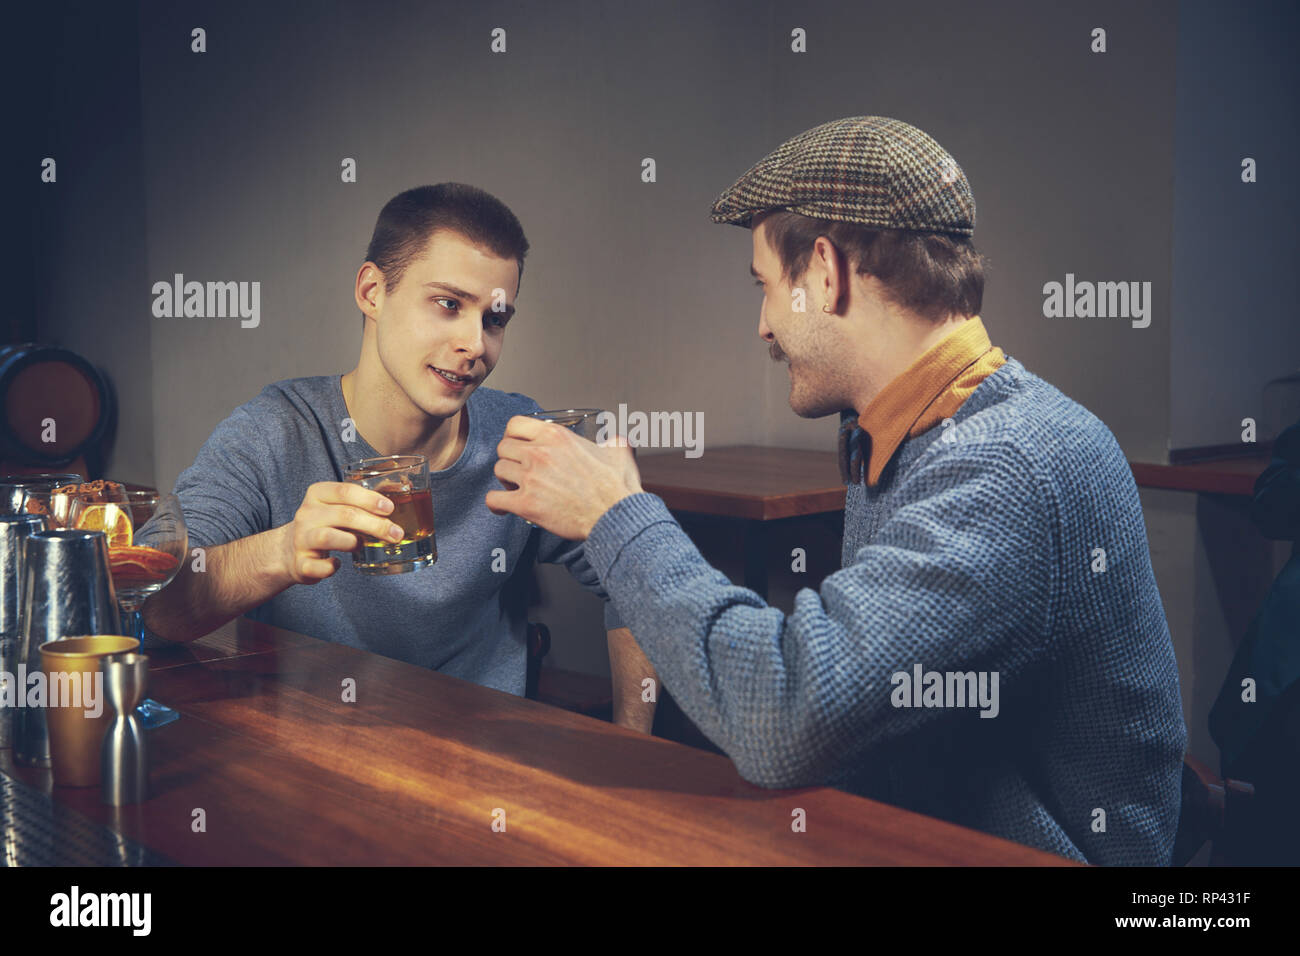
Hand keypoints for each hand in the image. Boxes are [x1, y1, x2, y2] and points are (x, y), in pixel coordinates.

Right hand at [279, 481, 403, 583]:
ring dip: (353, 542)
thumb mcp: (337, 505)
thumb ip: (363, 499)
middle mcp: (306, 514)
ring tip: (364, 545)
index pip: (344, 491)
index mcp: (317, 494)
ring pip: (328, 537)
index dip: (369, 499)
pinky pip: (318, 566)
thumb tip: (402, 489)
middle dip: (375, 524)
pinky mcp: (300, 563)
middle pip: (344, 515)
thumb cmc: (326, 524)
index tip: (390, 508)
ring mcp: (301, 539)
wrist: (290, 550)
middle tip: (396, 533)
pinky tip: (339, 564)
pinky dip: (331, 567)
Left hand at [486, 416, 642, 538]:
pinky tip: (502, 507)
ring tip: (516, 487)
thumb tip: (614, 441)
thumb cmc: (616, 487)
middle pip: (504, 447)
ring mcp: (531, 478)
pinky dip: (495, 504)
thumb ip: (612, 440)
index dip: (513, 434)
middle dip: (510, 458)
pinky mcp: (526, 504)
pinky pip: (494, 499)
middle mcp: (540, 453)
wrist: (615, 515)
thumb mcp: (619, 451)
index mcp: (557, 436)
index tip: (517, 443)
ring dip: (505, 479)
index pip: (515, 424)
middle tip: (519, 469)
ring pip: (499, 470)